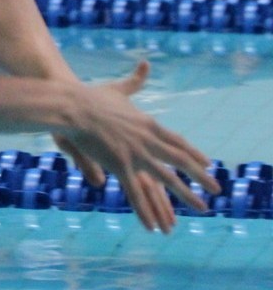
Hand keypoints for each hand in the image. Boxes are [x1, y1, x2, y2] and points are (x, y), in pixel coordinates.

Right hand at [57, 61, 217, 232]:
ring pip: (166, 180)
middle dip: (200, 176)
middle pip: (180, 161)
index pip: (176, 141)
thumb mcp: (116, 86)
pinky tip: (153, 226)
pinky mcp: (120, 165)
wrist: (71, 104)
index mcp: (147, 123)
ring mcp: (136, 153)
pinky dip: (145, 211)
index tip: (208, 162)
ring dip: (186, 196)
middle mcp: (147, 140)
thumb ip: (133, 81)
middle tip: (217, 188)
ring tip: (203, 209)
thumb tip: (146, 63)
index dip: (192, 153)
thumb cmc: (87, 96)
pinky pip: (135, 194)